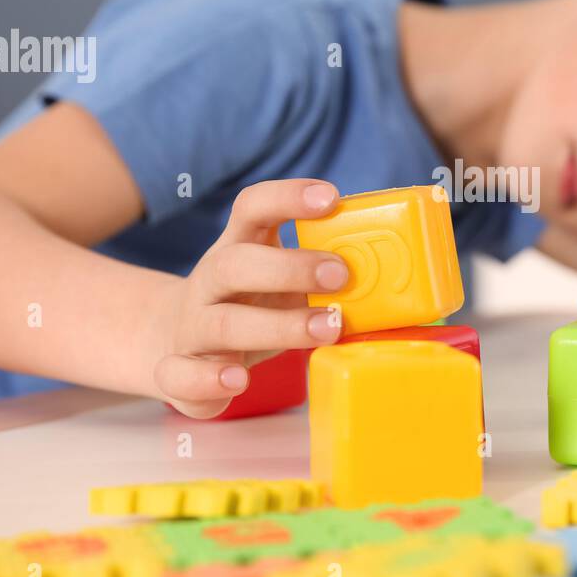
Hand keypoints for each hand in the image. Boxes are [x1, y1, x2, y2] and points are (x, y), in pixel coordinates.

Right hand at [150, 179, 346, 417]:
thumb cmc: (251, 306)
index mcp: (238, 248)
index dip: (287, 197)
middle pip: (236, 264)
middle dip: (289, 267)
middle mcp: (210, 282)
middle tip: (342, 275)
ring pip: (222, 322)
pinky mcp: (180, 372)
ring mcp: (193, 326)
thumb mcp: (282, 281)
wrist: (177, 342)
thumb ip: (323, 274)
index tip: (331, 197)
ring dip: (277, 326)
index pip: (252, 208)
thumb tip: (399, 273)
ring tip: (327, 328)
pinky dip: (208, 378)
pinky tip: (238, 379)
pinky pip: (181, 374)